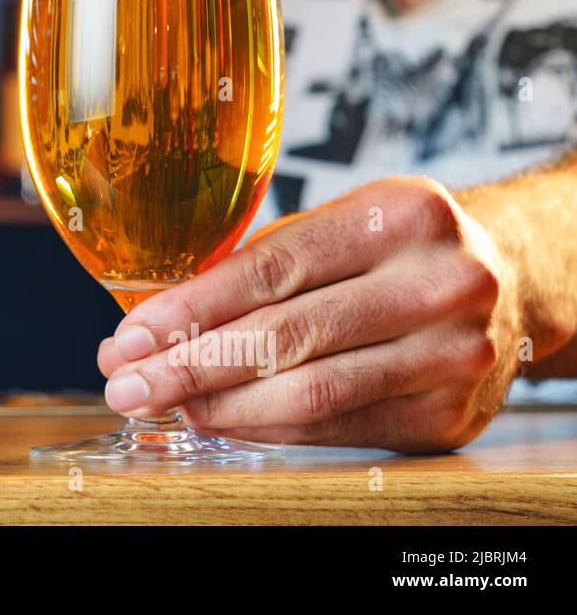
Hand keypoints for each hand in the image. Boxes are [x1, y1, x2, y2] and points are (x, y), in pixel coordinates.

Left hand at [97, 177, 522, 452]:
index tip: (130, 334)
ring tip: (165, 402)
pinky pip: (337, 428)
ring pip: (309, 392)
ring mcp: (450, 354)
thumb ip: (261, 260)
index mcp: (399, 214)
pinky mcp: (448, 414)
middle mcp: (435, 283)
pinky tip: (222, 420)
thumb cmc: (401, 247)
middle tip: (127, 381)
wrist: (516, 280)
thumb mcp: (344, 221)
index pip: (270, 268)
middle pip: (283, 336)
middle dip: (189, 364)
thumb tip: (156, 316)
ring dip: (220, 405)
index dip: (190, 308)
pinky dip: (268, 428)